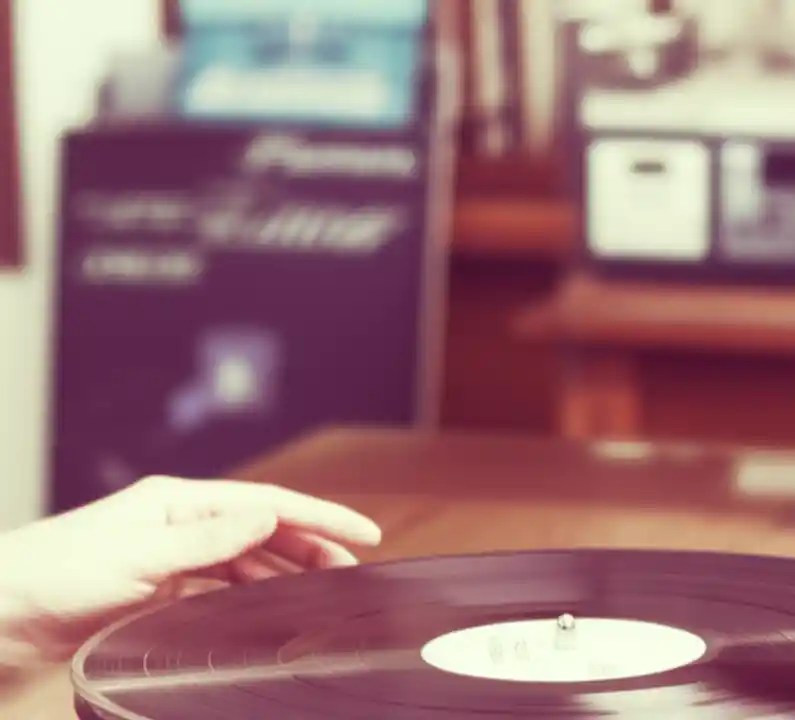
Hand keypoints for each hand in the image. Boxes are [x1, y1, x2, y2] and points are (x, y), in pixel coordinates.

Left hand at [0, 476, 380, 665]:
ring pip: (249, 559)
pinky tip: (271, 607)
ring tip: (324, 591)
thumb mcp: (139, 555)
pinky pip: (224, 586)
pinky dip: (253, 594)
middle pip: (266, 531)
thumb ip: (208, 540)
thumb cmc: (56, 572)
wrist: (4, 608)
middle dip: (314, 546)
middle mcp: (183, 522)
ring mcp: (173, 554)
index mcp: (181, 501)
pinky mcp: (161, 586)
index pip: (270, 504)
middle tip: (354, 570)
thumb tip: (267, 518)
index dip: (323, 516)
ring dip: (287, 572)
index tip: (366, 531)